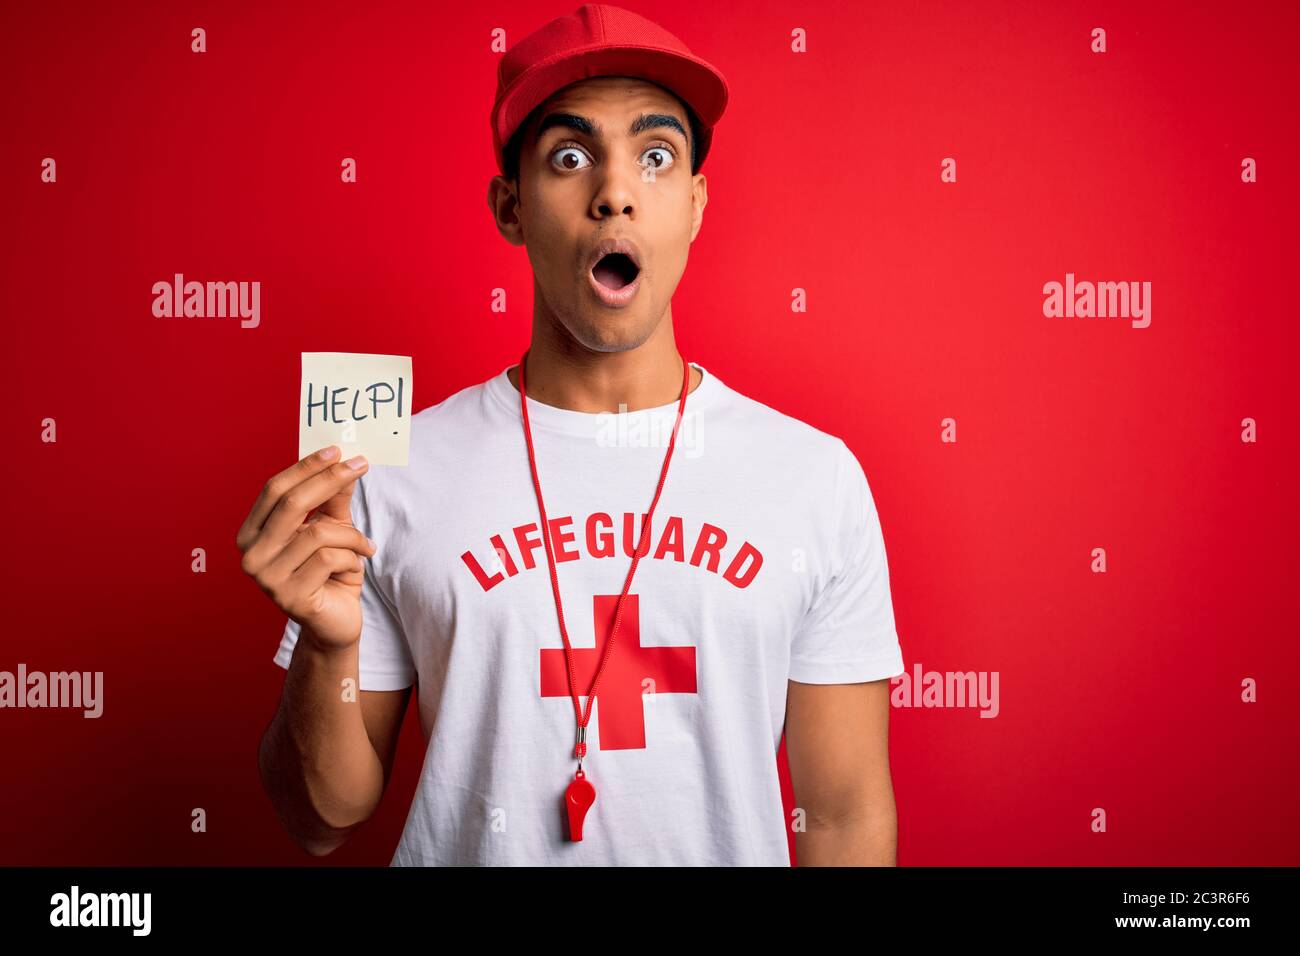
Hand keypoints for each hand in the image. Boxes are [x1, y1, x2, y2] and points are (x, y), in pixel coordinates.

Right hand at [236, 445, 377, 650]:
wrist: (336, 623)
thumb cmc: (331, 573)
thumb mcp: (333, 529)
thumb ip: (333, 499)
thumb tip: (342, 461)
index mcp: (253, 533)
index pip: (275, 489)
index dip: (305, 467)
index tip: (336, 450)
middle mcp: (251, 554)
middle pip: (291, 503)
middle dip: (329, 480)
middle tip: (360, 465)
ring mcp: (267, 578)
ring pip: (317, 533)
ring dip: (350, 535)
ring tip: (364, 545)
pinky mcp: (290, 597)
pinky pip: (330, 560)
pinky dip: (352, 558)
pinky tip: (356, 566)